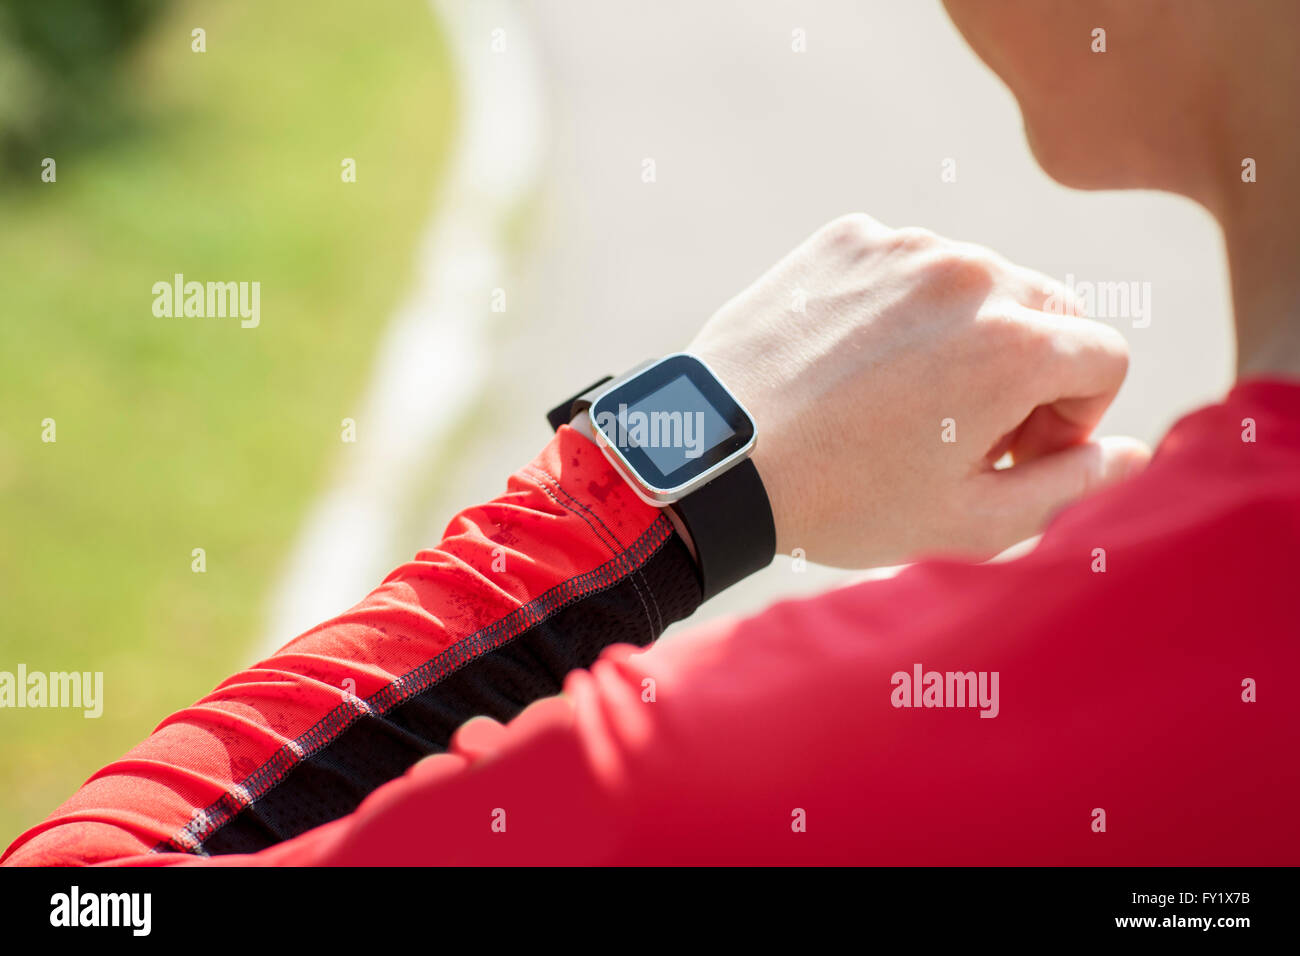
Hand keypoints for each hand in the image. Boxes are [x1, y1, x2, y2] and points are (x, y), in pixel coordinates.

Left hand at [688, 213, 1149, 568]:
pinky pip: (907, 266)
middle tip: (965, 431)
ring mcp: (903, 246)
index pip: (1104, 358)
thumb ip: (1071, 486)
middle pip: (1047, 312)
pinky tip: (857, 364)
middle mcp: (969, 273)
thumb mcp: (971, 520)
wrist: (714, 458)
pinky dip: (902, 309)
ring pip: (977, 286)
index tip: (1015, 452)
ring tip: (905, 400)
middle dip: (1027, 374)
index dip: (1074, 417)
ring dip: (964, 338)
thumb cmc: (844, 501)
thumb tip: (1132, 453)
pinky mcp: (846, 237)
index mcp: (1015, 341)